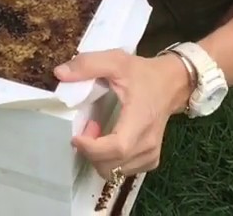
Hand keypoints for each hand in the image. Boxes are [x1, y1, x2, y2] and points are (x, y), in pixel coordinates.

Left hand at [54, 49, 192, 178]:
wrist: (172, 83)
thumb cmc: (144, 74)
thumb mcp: (116, 61)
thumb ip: (88, 65)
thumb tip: (59, 73)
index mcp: (141, 120)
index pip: (117, 148)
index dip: (92, 148)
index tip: (76, 137)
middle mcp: (148, 143)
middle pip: (112, 165)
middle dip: (90, 151)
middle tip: (86, 128)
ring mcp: (151, 155)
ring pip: (115, 171)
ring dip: (98, 157)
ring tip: (96, 133)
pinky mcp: (151, 159)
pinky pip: (123, 170)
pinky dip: (110, 161)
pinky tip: (108, 141)